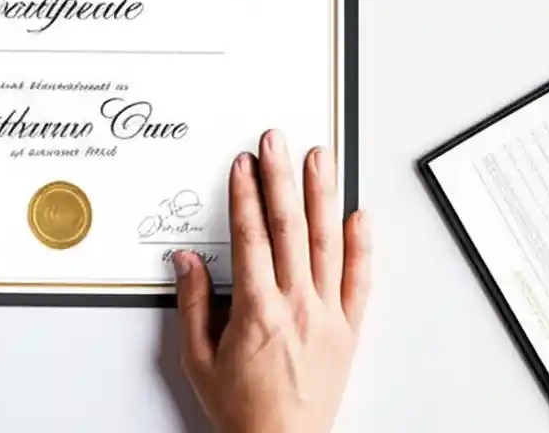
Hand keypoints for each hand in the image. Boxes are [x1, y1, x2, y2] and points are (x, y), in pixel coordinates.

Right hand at [173, 130, 371, 432]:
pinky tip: (359, 215)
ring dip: (322, 195)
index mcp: (258, 311)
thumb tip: (187, 261)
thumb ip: (193, 304)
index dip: (245, 195)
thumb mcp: (199, 359)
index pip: (251, 237)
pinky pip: (360, 280)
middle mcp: (298, 307)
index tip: (243, 164)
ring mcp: (328, 316)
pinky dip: (362, 245)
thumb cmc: (242, 409)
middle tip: (277, 142)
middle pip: (290, 228)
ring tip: (319, 159)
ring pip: (327, 242)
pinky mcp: (349, 330)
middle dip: (281, 178)